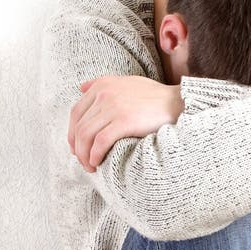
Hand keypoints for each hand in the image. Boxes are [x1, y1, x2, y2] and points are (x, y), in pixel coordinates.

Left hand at [68, 75, 182, 171]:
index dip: (72, 133)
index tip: (76, 148)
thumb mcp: (126, 82)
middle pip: (79, 126)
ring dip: (84, 155)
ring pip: (86, 135)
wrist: (177, 103)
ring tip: (90, 166)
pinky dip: (95, 155)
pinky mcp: (124, 121)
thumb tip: (80, 87)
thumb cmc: (155, 97)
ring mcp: (113, 107)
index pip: (76, 113)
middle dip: (77, 148)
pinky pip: (100, 142)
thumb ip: (102, 84)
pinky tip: (98, 163)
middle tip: (82, 161)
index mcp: (102, 85)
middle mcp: (104, 94)